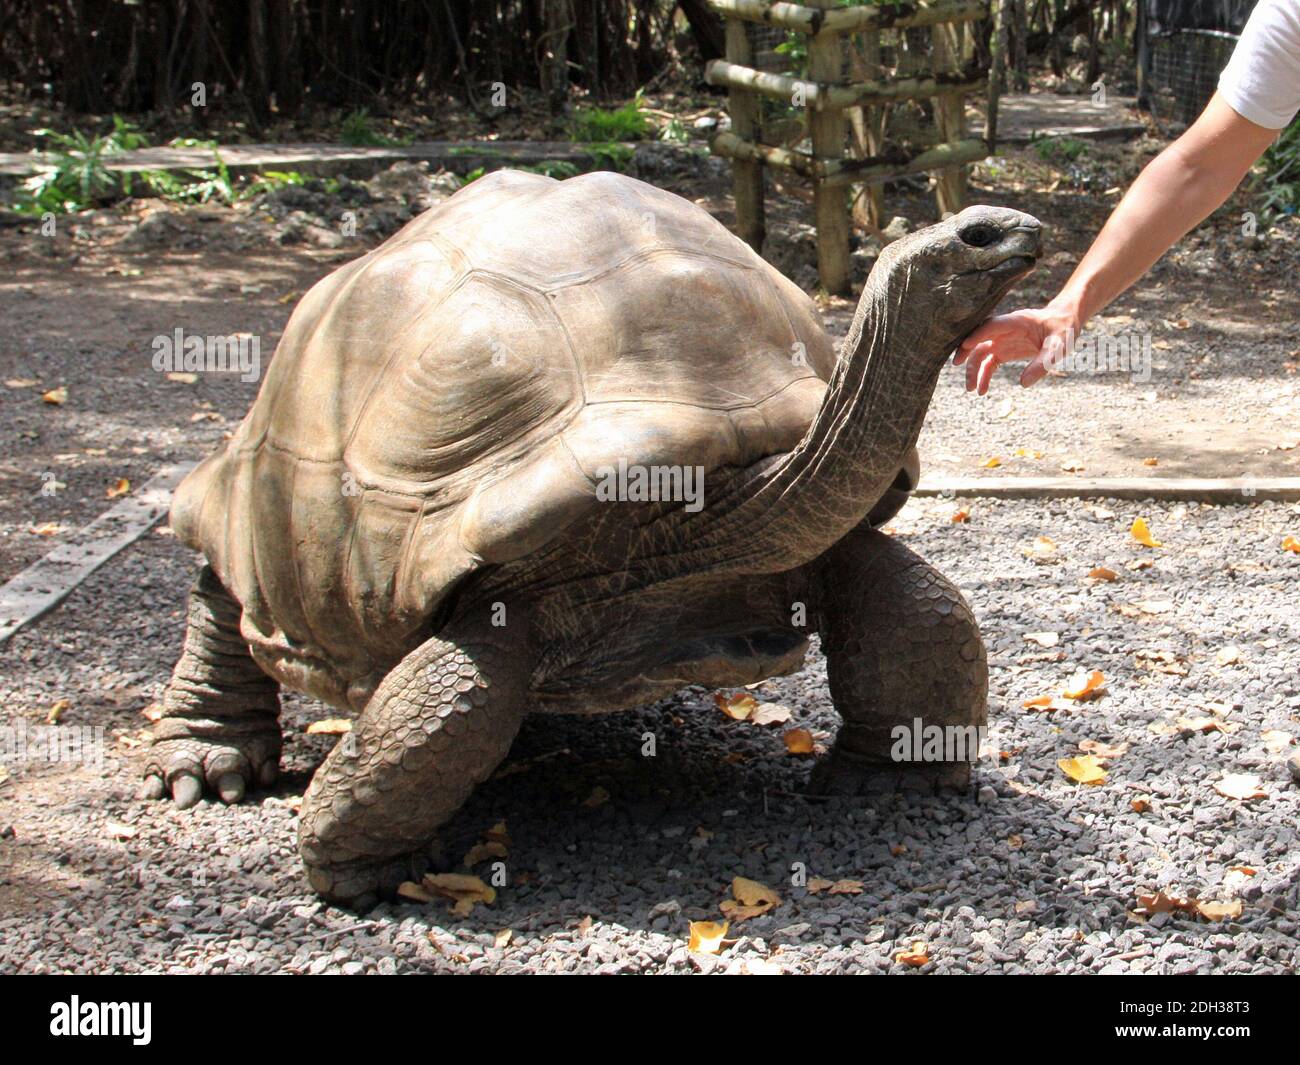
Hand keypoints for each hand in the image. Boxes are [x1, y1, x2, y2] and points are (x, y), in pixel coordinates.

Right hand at [954, 305, 1078, 394]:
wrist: (1065, 324)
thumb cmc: (1063, 330)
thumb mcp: (1059, 348)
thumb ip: (1042, 364)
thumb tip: (1023, 384)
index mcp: (1017, 322)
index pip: (992, 325)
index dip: (978, 334)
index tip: (965, 345)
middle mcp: (1005, 330)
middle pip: (980, 340)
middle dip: (968, 353)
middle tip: (958, 367)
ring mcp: (1002, 340)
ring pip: (981, 354)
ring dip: (974, 370)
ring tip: (972, 390)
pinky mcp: (1004, 350)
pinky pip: (989, 363)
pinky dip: (984, 376)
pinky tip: (982, 390)